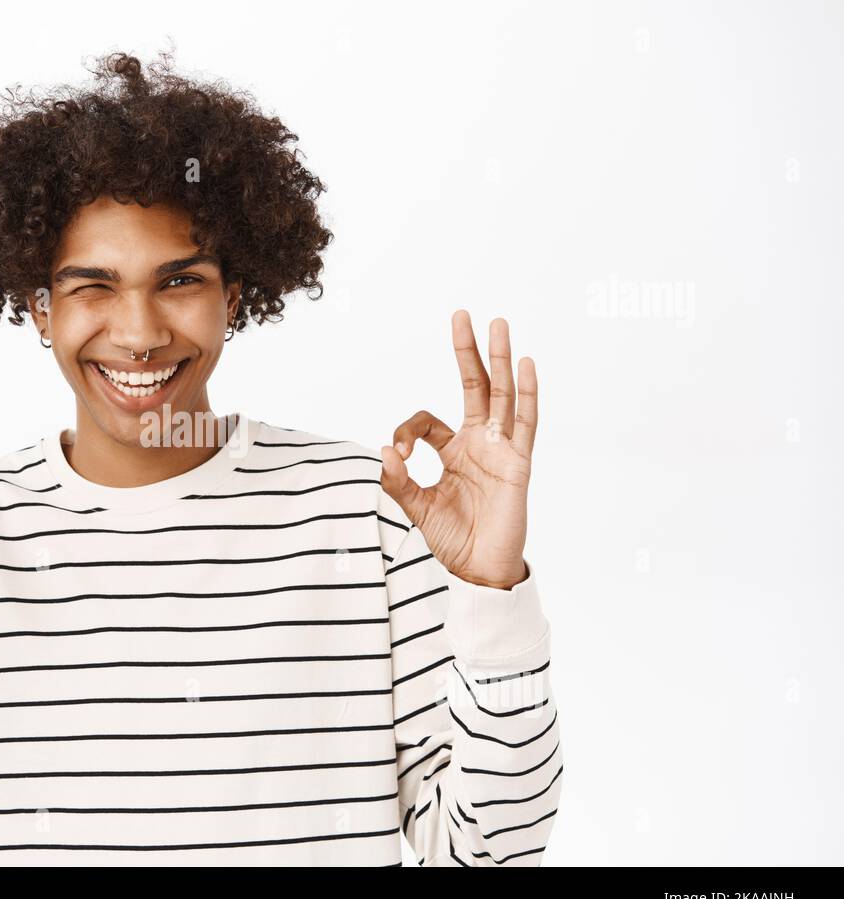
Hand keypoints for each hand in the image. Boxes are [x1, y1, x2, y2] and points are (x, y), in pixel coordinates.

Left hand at [380, 310, 537, 589]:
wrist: (479, 570)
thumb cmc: (452, 539)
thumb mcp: (415, 506)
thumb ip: (398, 480)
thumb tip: (384, 450)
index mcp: (453, 450)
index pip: (428, 420)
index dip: (408, 429)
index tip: (398, 453)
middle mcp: (479, 443)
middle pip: (474, 387)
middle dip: (468, 352)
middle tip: (462, 315)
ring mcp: (501, 450)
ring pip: (502, 395)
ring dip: (500, 360)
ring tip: (499, 324)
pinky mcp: (518, 464)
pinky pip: (525, 423)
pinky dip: (527, 394)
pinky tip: (526, 364)